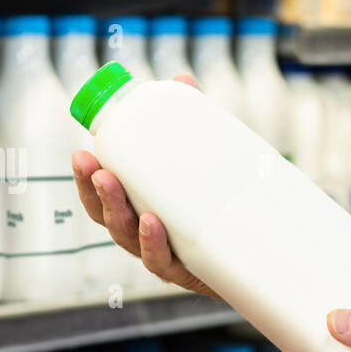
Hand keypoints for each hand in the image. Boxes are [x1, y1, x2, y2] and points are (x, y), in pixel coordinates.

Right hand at [71, 72, 216, 296]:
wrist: (268, 255)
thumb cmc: (224, 206)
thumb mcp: (209, 161)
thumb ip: (193, 123)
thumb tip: (181, 77)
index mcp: (141, 210)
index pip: (103, 197)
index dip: (86, 180)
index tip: (82, 154)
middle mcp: (147, 237)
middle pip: (109, 219)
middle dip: (96, 192)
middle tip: (96, 167)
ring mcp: (167, 257)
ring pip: (129, 241)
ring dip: (118, 213)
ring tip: (114, 185)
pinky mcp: (190, 274)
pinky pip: (165, 263)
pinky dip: (153, 244)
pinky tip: (152, 223)